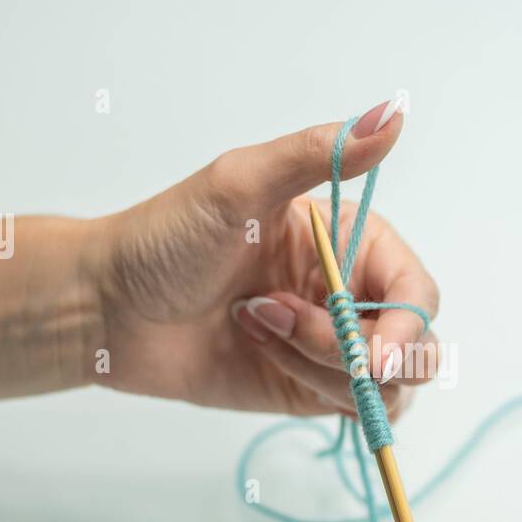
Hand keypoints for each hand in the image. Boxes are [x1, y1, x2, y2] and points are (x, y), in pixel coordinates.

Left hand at [87, 99, 440, 417]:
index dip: (406, 325)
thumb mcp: (239, 184)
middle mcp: (351, 293)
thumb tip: (392, 113)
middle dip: (354, 351)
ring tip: (253, 324)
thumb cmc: (164, 238)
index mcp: (349, 240)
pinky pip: (350, 409)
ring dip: (323, 366)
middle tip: (278, 323)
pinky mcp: (308, 387)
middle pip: (414, 346)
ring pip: (385, 385)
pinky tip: (261, 353)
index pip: (416, 291)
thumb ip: (319, 153)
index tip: (374, 355)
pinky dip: (316, 390)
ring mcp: (331, 346)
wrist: (105, 307)